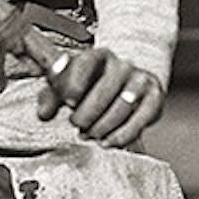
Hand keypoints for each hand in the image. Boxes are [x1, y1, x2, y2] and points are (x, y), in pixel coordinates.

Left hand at [36, 46, 163, 148]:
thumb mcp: (66, 87)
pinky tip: (109, 142)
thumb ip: (49, 97)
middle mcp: (121, 64)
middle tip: (77, 125)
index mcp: (96, 56)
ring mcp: (140, 79)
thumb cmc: (90, 87)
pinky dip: (123, 134)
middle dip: (87, 113)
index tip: (69, 102)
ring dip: (103, 126)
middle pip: (105, 89)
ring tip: (91, 135)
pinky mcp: (154, 97)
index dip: (75, 84)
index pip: (85, 64)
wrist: (125, 84)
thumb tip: (43, 114)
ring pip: (124, 105)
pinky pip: (141, 119)